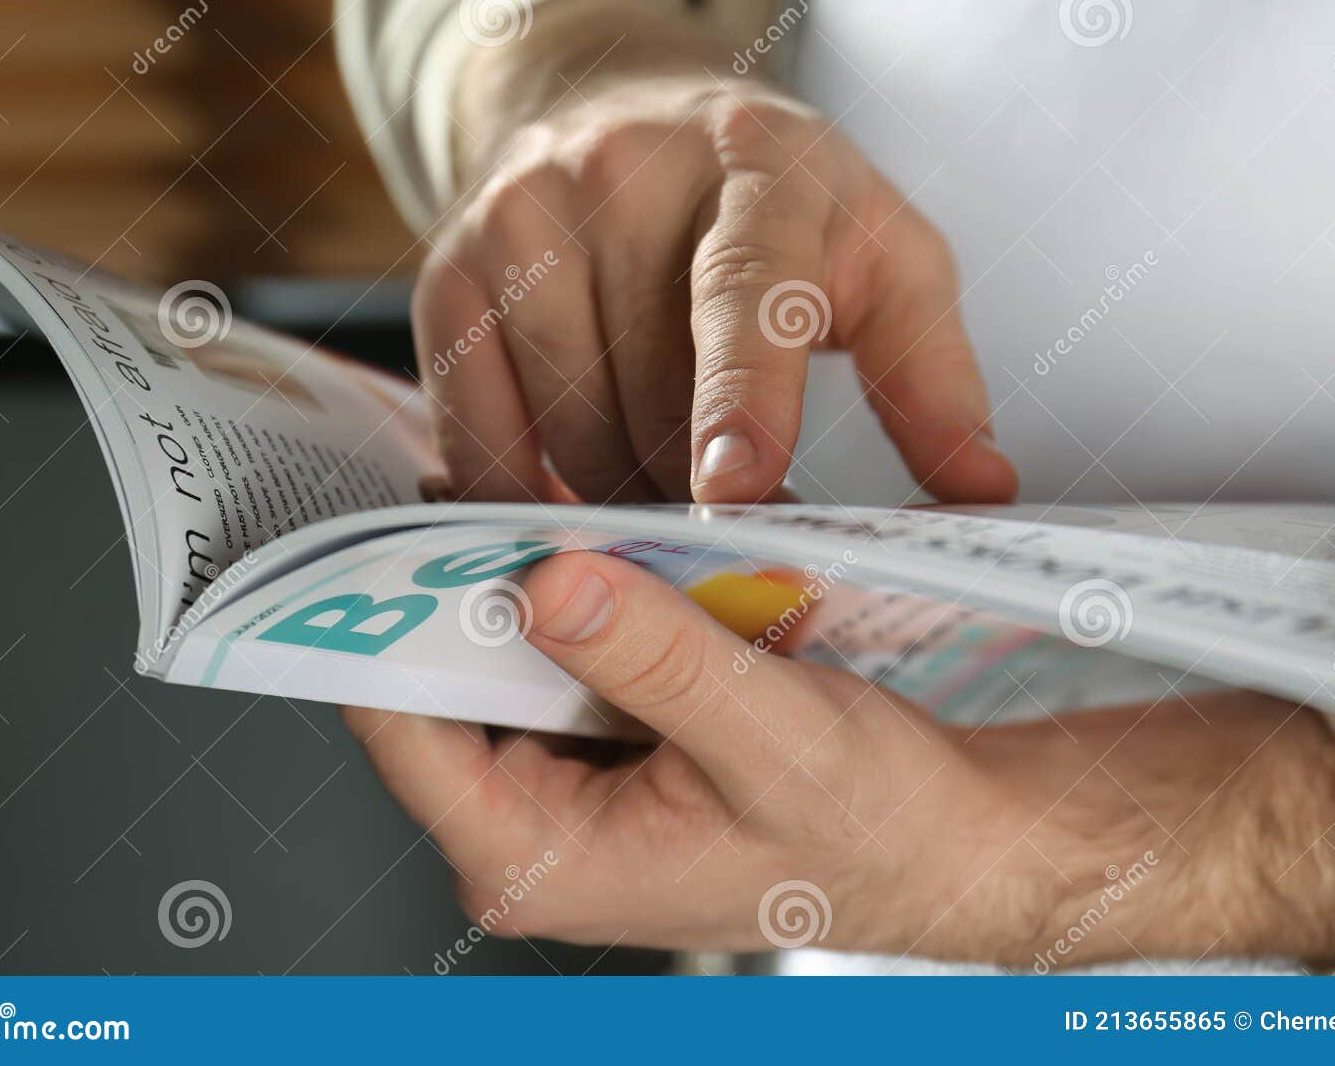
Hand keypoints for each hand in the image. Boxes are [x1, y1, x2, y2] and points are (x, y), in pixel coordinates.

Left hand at [345, 551, 1334, 966]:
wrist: (949, 844)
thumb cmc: (876, 828)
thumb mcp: (773, 738)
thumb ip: (657, 660)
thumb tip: (546, 579)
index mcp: (537, 856)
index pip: (400, 721)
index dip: (385, 616)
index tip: (391, 518)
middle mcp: (529, 829)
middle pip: (439, 680)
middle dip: (466, 583)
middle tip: (484, 478)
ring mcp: (564, 788)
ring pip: (501, 658)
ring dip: (530, 581)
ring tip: (553, 499)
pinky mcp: (603, 749)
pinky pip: (560, 652)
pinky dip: (583, 595)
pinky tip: (612, 541)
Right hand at [414, 0, 1017, 504]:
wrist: (610, 103)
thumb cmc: (776, 202)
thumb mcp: (882, 253)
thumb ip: (932, 372)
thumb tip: (981, 491)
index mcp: (756, 162)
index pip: (745, 284)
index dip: (744, 395)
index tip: (737, 490)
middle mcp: (618, 176)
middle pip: (652, 395)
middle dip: (701, 500)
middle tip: (746, 555)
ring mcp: (518, 222)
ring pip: (570, 431)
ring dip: (629, 505)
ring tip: (677, 515)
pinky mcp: (446, 277)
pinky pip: (479, 437)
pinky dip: (532, 497)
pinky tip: (581, 510)